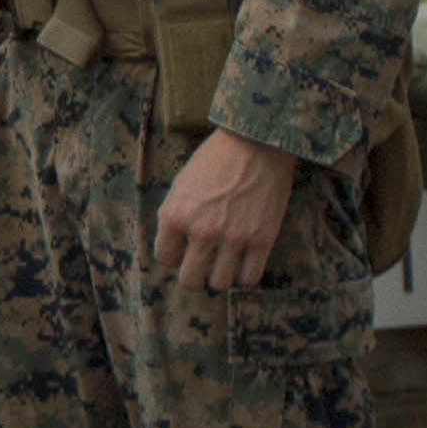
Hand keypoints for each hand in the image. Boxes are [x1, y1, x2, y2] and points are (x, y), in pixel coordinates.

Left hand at [154, 128, 302, 290]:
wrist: (255, 143)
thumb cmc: (215, 160)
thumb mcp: (181, 186)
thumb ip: (176, 217)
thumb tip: (176, 247)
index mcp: (175, 216)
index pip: (165, 258)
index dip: (174, 257)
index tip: (182, 252)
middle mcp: (201, 231)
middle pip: (189, 280)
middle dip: (193, 279)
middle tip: (200, 271)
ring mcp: (233, 238)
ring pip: (220, 284)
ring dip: (220, 278)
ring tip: (223, 267)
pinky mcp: (262, 240)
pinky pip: (250, 278)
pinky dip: (245, 277)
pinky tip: (244, 265)